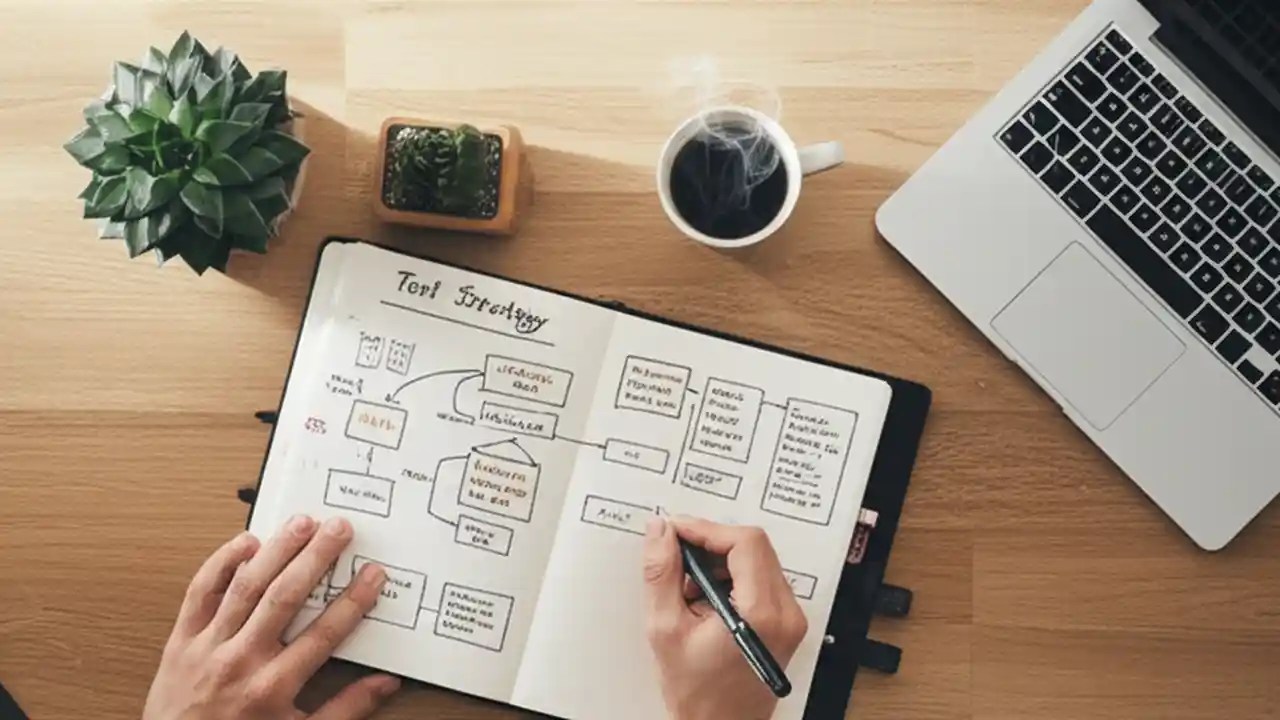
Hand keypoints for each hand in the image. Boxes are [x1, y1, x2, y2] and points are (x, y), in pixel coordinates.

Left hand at [143, 515, 400, 719]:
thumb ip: (345, 710)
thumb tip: (385, 684)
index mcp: (272, 688)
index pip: (323, 634)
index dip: (353, 601)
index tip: (373, 575)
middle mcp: (240, 661)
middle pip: (285, 597)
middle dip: (316, 558)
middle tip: (339, 528)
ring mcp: (207, 647)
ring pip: (246, 586)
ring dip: (276, 550)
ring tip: (301, 522)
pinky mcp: (181, 640)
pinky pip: (200, 593)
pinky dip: (221, 564)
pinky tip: (244, 542)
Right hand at [642, 517, 807, 719]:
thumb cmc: (696, 692)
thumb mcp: (665, 629)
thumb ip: (662, 573)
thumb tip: (660, 530)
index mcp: (761, 613)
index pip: (745, 543)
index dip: (706, 529)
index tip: (675, 530)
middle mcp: (786, 612)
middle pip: (754, 546)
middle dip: (711, 544)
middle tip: (677, 559)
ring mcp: (791, 617)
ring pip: (758, 559)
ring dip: (720, 561)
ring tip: (689, 588)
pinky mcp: (787, 621)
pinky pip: (762, 578)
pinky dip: (732, 576)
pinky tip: (706, 599)